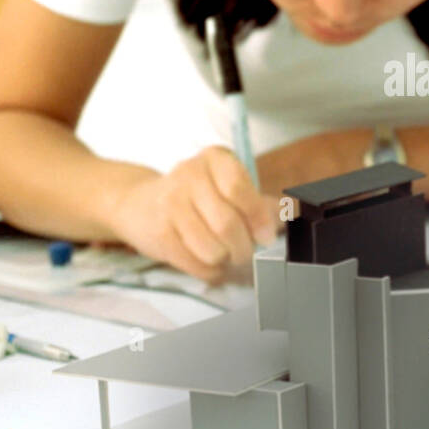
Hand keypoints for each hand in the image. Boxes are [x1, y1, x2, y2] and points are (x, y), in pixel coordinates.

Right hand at [105, 146, 278, 284]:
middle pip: (227, 224)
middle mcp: (190, 175)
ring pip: (211, 249)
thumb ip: (258, 201)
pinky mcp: (158, 232)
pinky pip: (194, 264)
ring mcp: (170, 203)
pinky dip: (208, 270)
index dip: (257, 218)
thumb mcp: (225, 186)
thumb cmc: (194, 195)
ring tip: (221, 252)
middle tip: (243, 251)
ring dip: (224, 260)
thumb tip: (290, 213)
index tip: (265, 236)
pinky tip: (206, 260)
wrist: (138, 203)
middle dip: (242, 247)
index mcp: (215, 159)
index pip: (239, 188)